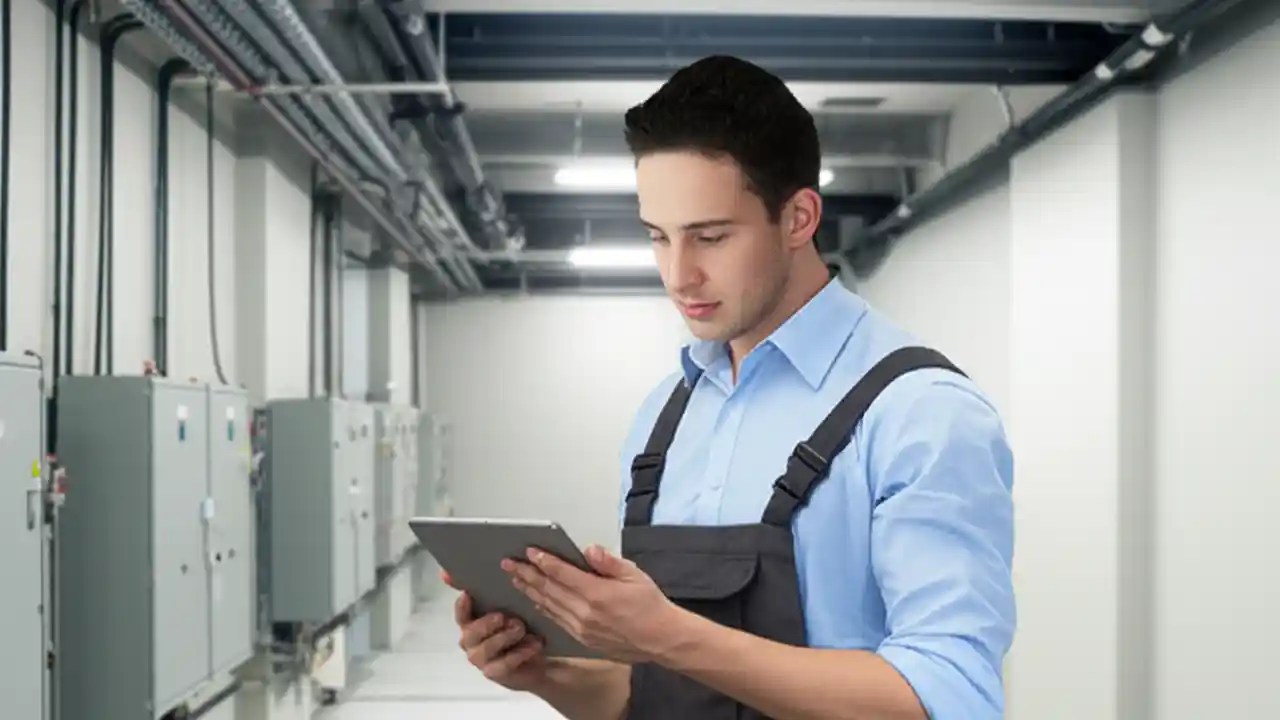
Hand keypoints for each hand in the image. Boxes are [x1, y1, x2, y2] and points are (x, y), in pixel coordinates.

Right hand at [442, 570, 551, 692]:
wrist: (536, 658)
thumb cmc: (518, 627)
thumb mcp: (511, 605)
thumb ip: (494, 589)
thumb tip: (473, 569)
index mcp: (470, 622)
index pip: (460, 612)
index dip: (461, 605)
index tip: (467, 594)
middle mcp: (470, 641)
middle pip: (470, 632)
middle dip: (486, 623)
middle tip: (503, 616)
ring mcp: (481, 659)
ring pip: (485, 649)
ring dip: (504, 637)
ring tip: (521, 628)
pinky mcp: (495, 674)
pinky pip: (504, 664)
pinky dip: (520, 653)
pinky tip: (534, 644)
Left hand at [503, 544, 682, 663]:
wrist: (660, 639)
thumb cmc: (650, 605)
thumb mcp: (634, 575)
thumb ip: (608, 562)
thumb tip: (589, 549)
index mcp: (597, 594)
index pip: (562, 573)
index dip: (544, 561)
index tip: (530, 551)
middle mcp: (585, 612)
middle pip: (549, 589)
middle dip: (527, 574)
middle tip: (509, 563)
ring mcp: (581, 628)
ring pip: (549, 605)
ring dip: (530, 590)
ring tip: (515, 579)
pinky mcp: (582, 639)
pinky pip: (556, 620)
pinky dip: (543, 607)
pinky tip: (535, 599)